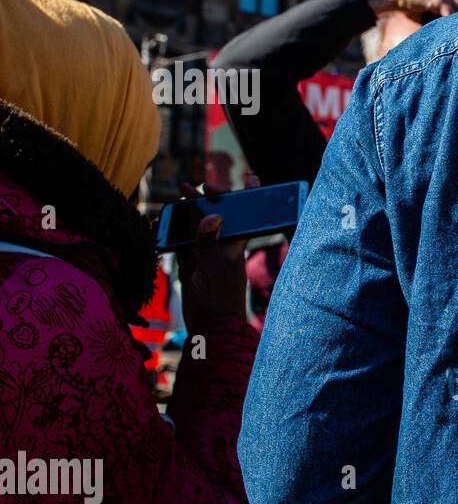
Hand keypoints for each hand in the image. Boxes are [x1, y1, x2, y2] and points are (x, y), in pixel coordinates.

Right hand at [176, 182, 248, 331]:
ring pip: (197, 228)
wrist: (210, 328)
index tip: (250, 176)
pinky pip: (182, 244)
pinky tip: (162, 225)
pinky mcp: (192, 265)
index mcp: (236, 245)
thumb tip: (212, 216)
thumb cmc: (220, 298)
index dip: (250, 196)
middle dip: (205, 200)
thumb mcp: (214, 268)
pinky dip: (172, 234)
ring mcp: (207, 254)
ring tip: (175, 200)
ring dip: (186, 215)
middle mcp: (223, 246)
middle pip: (216, 216)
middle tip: (191, 187)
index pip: (247, 215)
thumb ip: (209, 242)